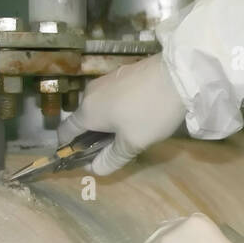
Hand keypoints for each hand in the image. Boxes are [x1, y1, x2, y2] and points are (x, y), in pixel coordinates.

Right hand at [59, 53, 186, 175]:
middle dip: (92, 137)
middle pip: (83, 120)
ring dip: (107, 123)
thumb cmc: (150, 112)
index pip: (64, 132)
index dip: (69, 149)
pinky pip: (111, 97)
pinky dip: (117, 109)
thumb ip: (111, 158)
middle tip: (114, 150)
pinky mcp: (121, 73)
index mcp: (86, 111)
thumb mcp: (132, 143)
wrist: (178, 75)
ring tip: (129, 133)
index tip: (83, 160)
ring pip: (99, 107)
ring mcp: (105, 80)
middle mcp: (90, 93)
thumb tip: (93, 169)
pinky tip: (137, 114)